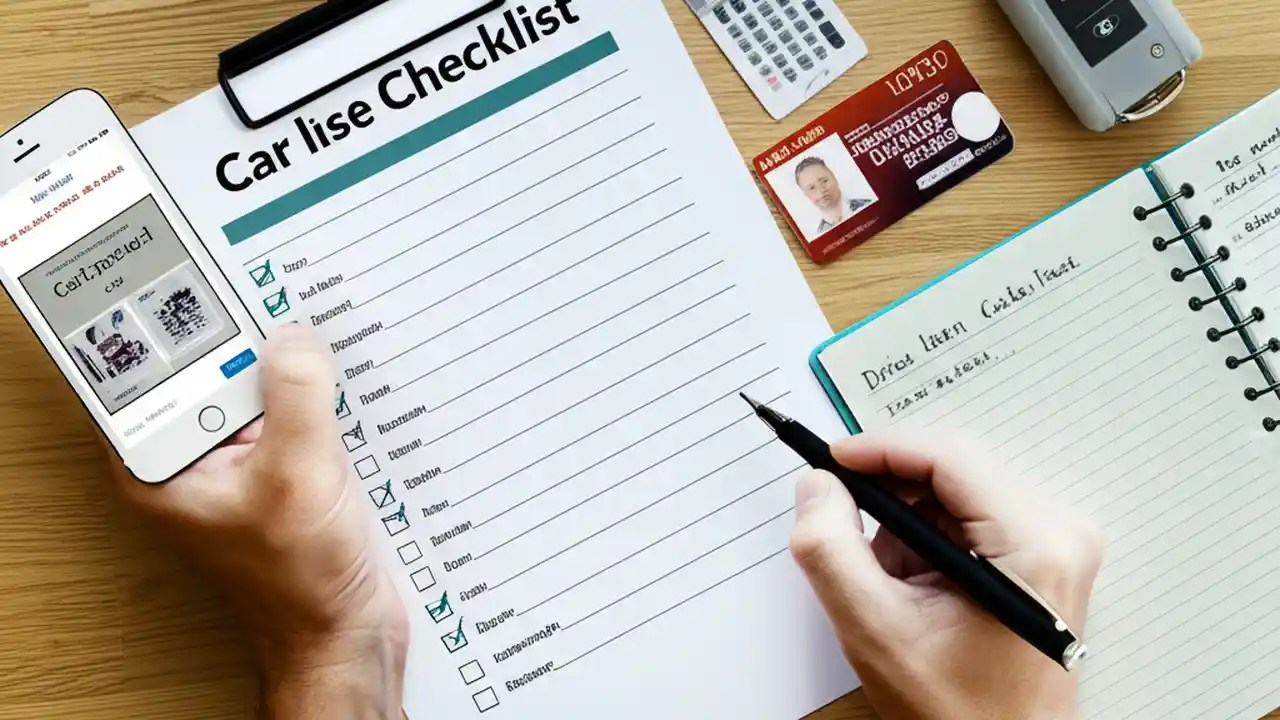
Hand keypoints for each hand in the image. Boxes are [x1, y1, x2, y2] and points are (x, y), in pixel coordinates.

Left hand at [109, 325, 407, 718]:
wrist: (344, 633)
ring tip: (326, 360)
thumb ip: (296, 395)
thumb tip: (295, 336)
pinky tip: (345, 397)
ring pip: (258, 394)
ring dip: (293, 378)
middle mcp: (193, 462)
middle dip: (254, 350)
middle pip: (213, 374)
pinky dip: (317, 405)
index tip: (231, 294)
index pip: (158, 372)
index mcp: (162, 466)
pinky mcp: (280, 473)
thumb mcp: (298, 473)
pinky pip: (292, 417)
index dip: (190, 329)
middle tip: (292, 321)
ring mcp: (239, 467)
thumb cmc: (300, 580)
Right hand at [789, 432, 1103, 719]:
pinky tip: (915, 581)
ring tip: (891, 579)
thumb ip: (831, 549)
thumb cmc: (957, 710)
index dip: (881, 449)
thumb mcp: (874, 629)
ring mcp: (1056, 540)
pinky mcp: (1044, 551)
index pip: (949, 458)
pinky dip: (929, 535)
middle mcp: (1059, 532)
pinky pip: (971, 512)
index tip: (831, 460)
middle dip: (891, 496)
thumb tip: (817, 486)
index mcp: (1035, 545)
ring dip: (908, 520)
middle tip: (847, 528)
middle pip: (953, 468)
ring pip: (956, 488)